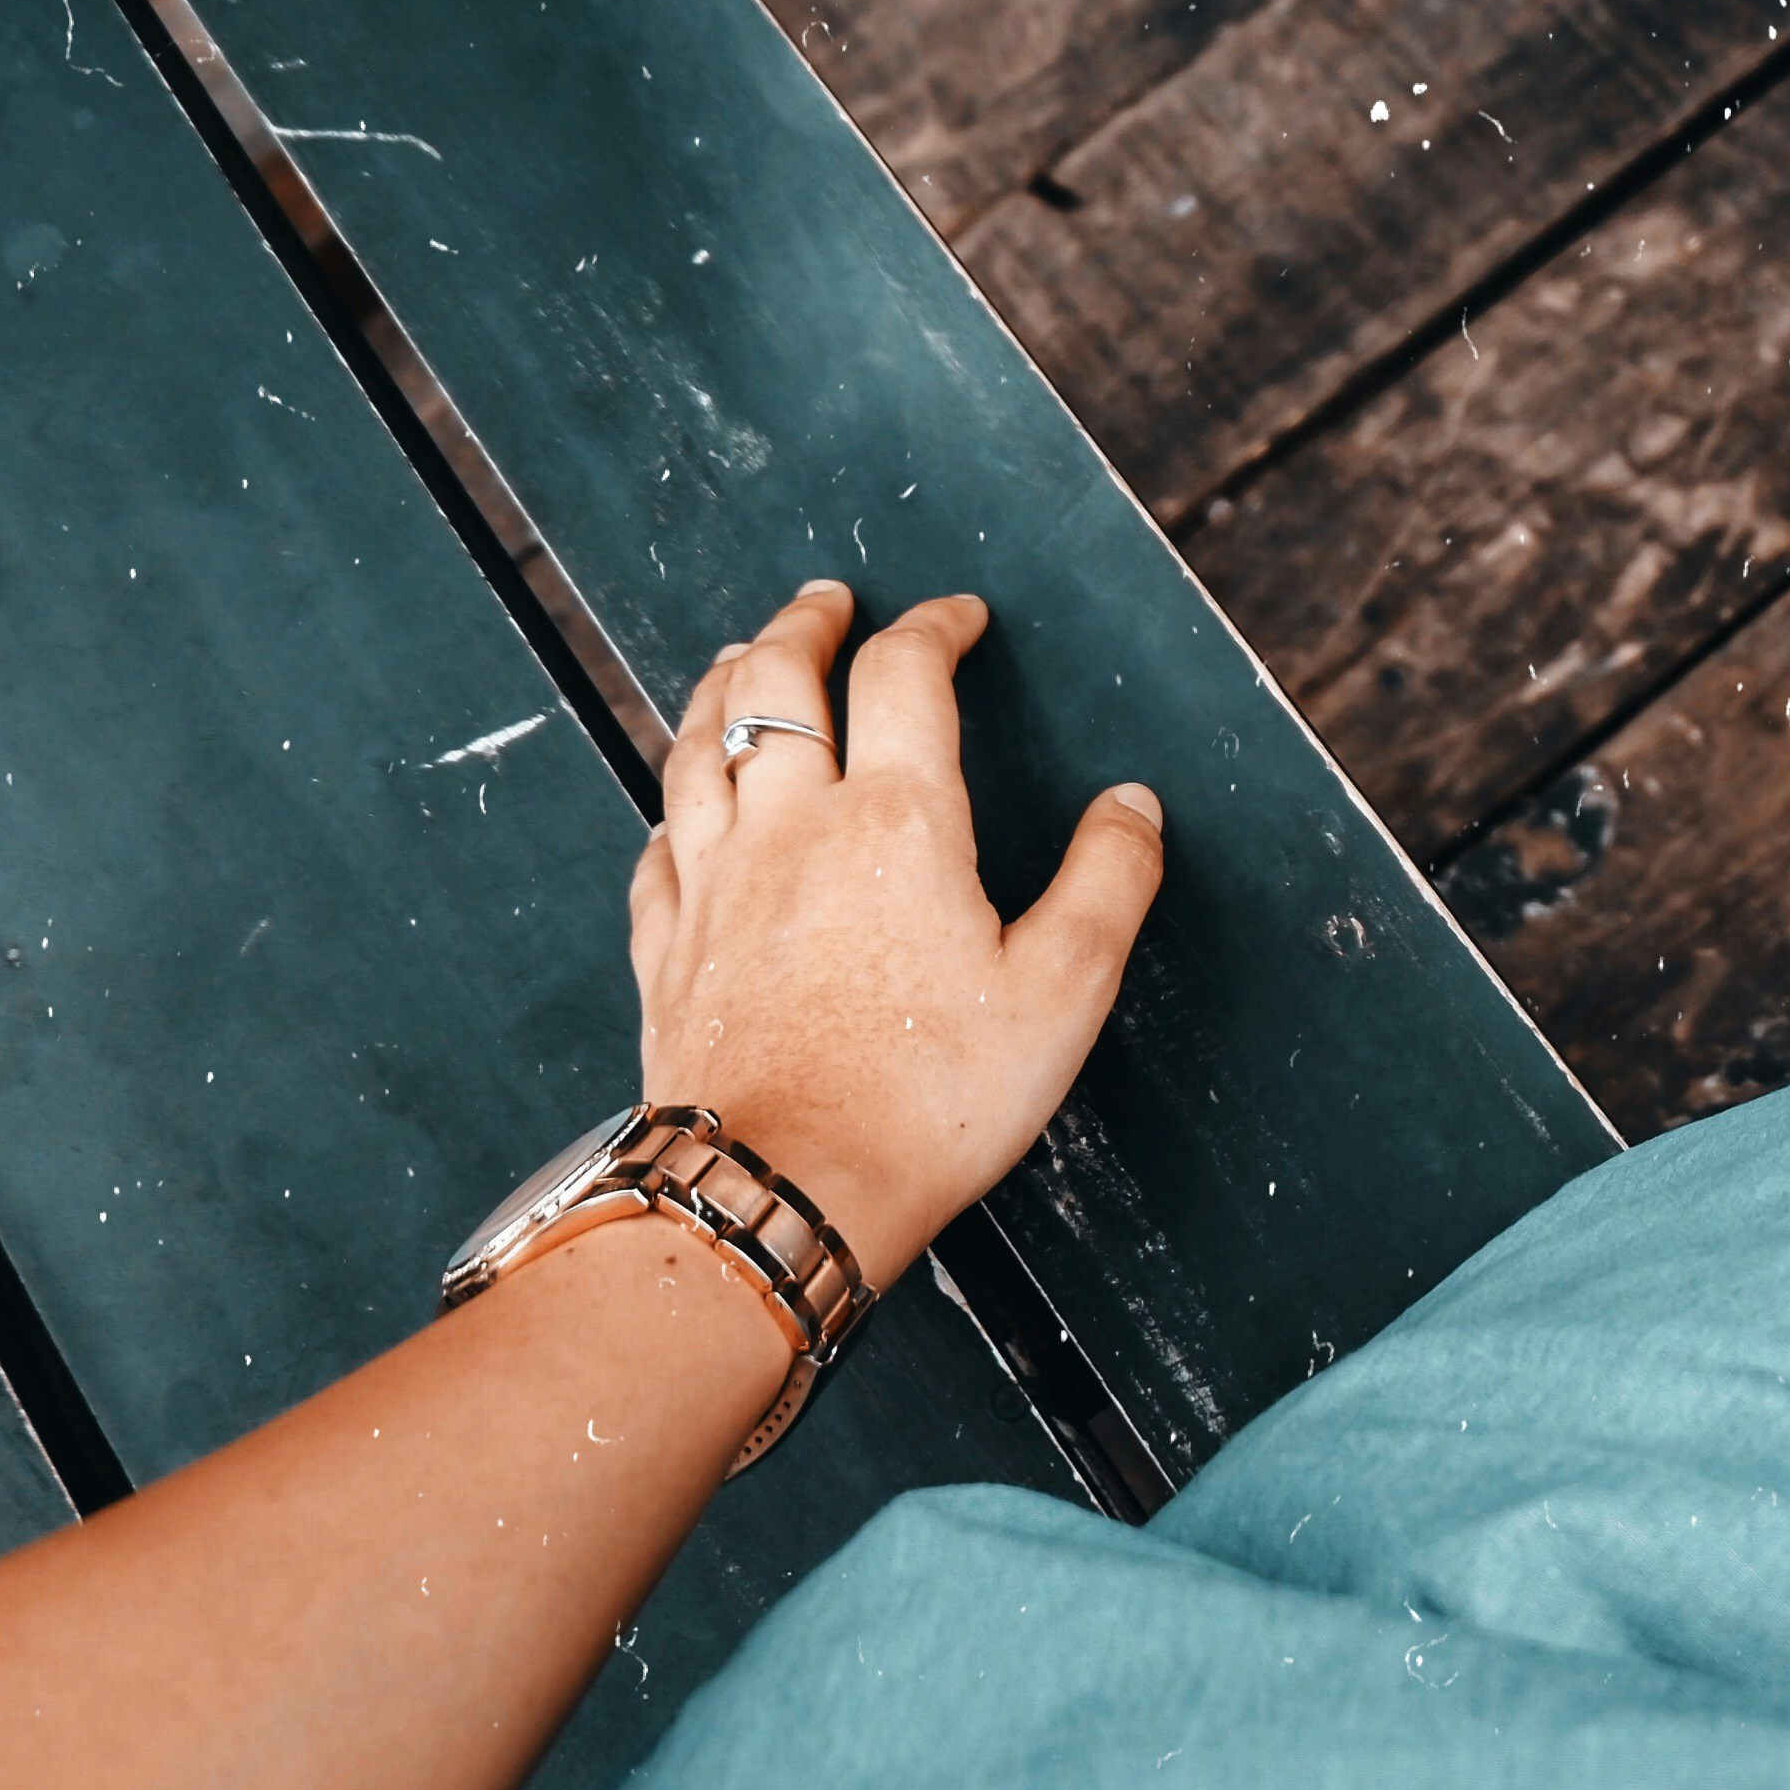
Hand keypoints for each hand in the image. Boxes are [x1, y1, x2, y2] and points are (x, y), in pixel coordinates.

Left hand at [627, 582, 1162, 1288]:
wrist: (785, 1187)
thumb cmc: (931, 1099)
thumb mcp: (1063, 991)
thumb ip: (1108, 884)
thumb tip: (1131, 808)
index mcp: (897, 822)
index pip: (906, 676)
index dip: (934, 628)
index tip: (957, 618)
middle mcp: (790, 827)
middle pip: (775, 681)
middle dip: (805, 625)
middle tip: (828, 601)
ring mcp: (713, 885)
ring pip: (697, 745)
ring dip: (721, 684)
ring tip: (738, 659)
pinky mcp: (667, 949)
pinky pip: (657, 847)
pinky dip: (674, 806)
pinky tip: (683, 811)